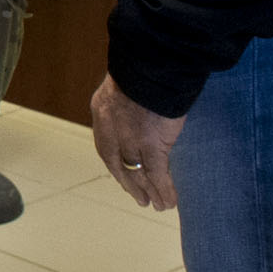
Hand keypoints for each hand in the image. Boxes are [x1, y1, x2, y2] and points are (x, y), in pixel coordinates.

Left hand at [91, 72, 182, 209]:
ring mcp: (130, 139)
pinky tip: (170, 201)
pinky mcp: (151, 145)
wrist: (153, 65)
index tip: (125, 176)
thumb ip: (126, 103)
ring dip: (149, 191)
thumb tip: (137, 112)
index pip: (106, 145)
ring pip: (139, 173)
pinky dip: (164, 189)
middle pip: (118, 163)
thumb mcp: (125, 85)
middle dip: (130, 183)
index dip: (116, 163)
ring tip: (158, 205)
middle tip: (140, 198)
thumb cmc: (144, 69)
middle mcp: (111, 128)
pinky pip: (157, 174)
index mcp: (102, 110)